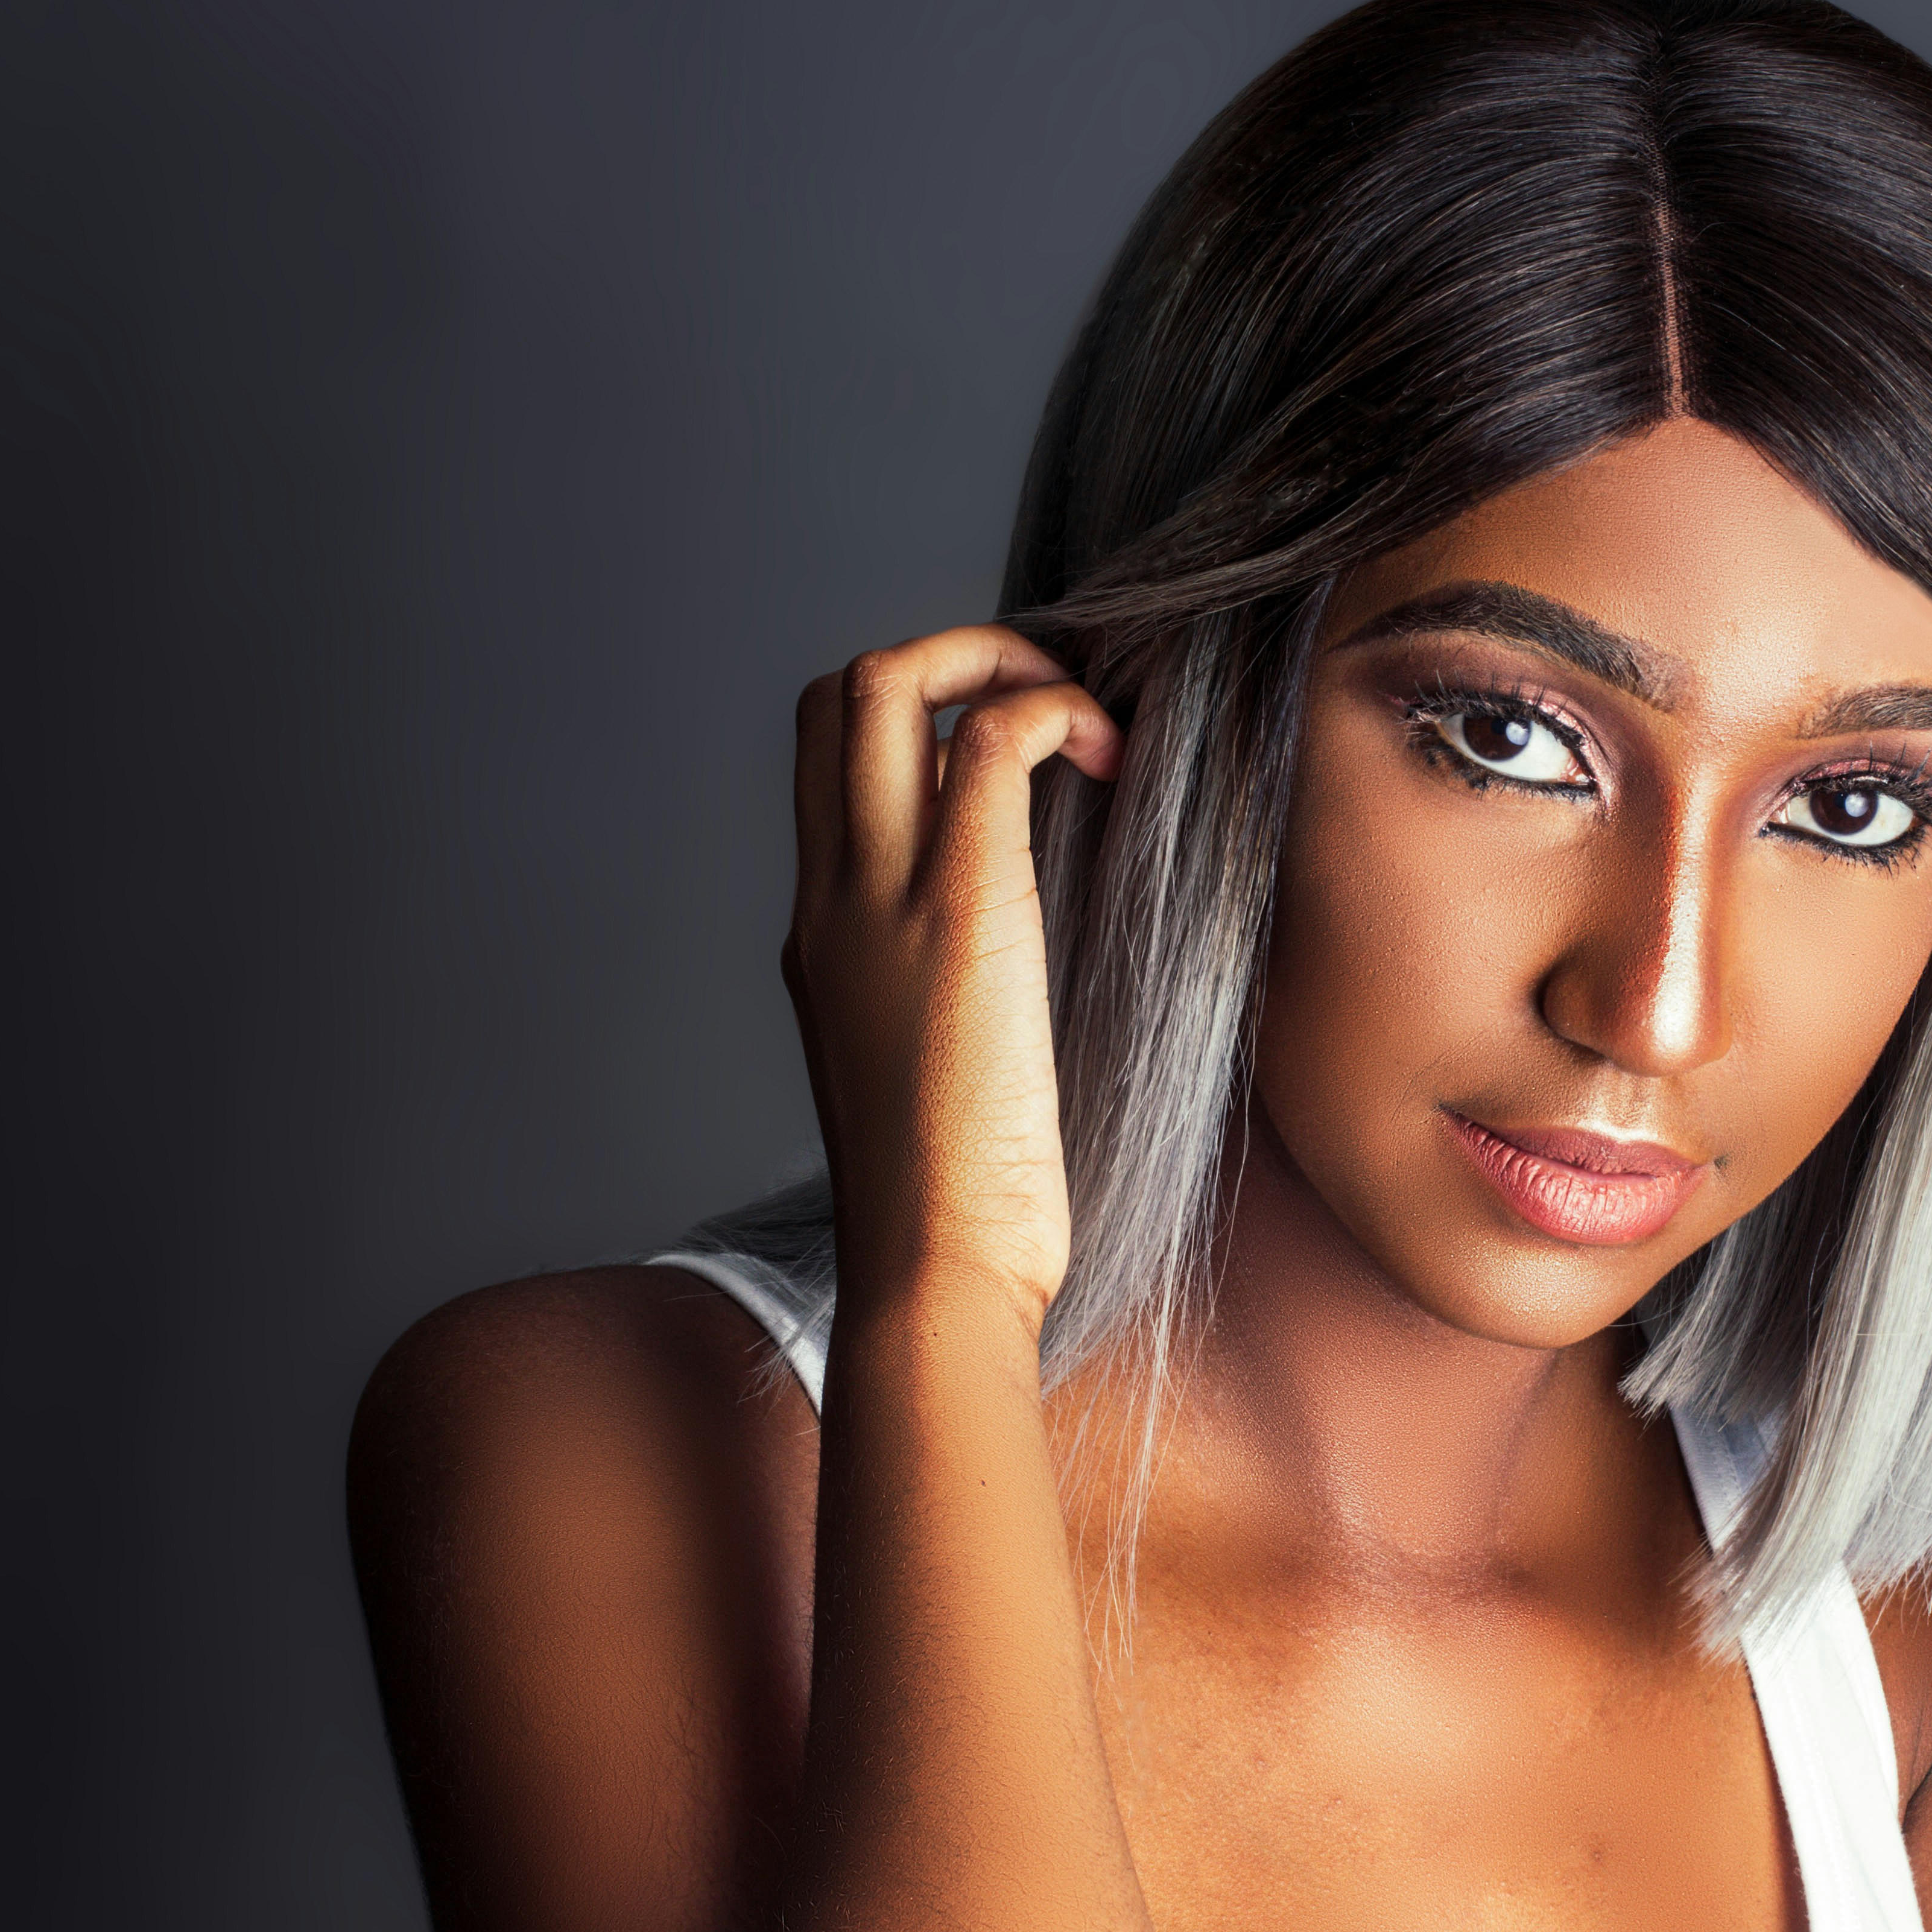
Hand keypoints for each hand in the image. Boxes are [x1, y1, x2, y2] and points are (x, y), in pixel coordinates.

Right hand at [784, 627, 1120, 1336]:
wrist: (936, 1275)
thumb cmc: (960, 1203)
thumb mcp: (928, 1067)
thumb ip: (944, 987)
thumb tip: (1015, 955)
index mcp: (822, 930)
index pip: (832, 757)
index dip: (921, 713)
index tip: (1019, 755)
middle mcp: (833, 895)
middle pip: (841, 692)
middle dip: (953, 656)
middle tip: (1053, 707)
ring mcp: (882, 897)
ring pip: (889, 682)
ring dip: (1001, 660)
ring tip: (1087, 723)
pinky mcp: (959, 910)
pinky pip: (988, 740)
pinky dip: (1048, 710)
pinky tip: (1108, 760)